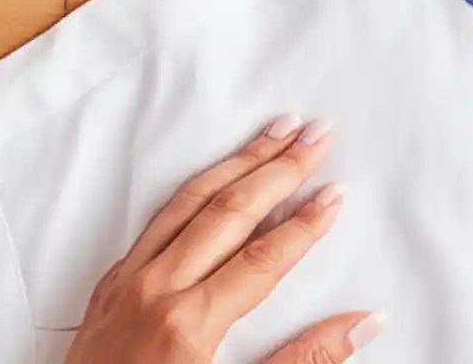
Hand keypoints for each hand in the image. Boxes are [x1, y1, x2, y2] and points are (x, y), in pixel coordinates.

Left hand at [65, 115, 382, 363]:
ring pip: (189, 201)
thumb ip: (303, 360)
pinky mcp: (109, 286)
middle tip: (317, 134)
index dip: (306, 222)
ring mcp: (127, 282)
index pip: (264, 256)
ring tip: (274, 131)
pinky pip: (155, 218)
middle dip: (280, 166)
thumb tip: (362, 324)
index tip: (336, 194)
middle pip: (230, 210)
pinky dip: (194, 187)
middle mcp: (155, 290)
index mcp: (189, 323)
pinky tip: (213, 176)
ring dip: (238, 161)